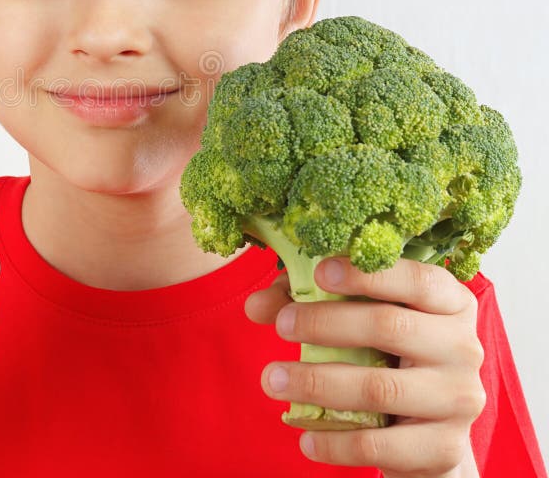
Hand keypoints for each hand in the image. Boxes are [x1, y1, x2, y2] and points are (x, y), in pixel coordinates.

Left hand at [244, 256, 485, 476]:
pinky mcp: (445, 448)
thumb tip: (256, 306)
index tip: (320, 271)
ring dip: (317, 383)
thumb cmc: (384, 351)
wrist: (428, 429)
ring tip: (272, 380)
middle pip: (390, 327)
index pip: (415, 278)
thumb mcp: (355, 315)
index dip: (367, 273)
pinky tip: (304, 437)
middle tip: (281, 326)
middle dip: (326, 324)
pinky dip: (336, 443)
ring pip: (380, 388)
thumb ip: (307, 299)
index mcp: (449, 300)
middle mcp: (463, 345)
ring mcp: (460, 399)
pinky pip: (382, 446)